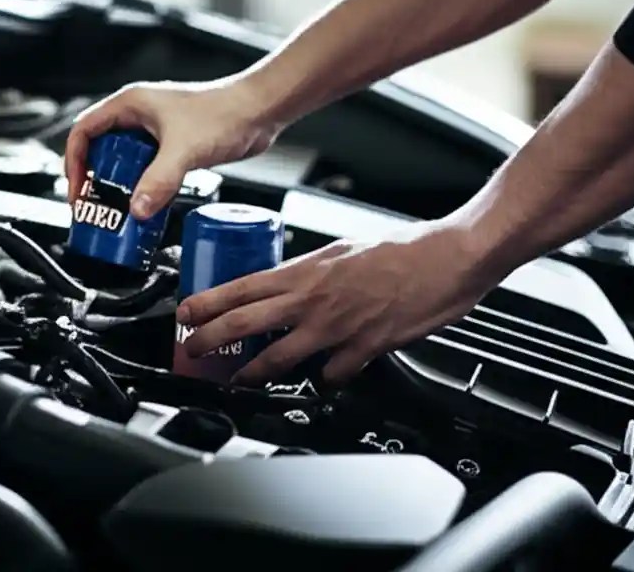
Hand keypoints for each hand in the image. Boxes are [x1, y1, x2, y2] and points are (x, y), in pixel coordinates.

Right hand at [65, 79, 280, 218]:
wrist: (260, 111)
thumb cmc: (226, 112)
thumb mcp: (185, 150)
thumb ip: (159, 180)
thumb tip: (136, 209)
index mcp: (131, 105)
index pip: (84, 131)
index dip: (74, 161)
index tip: (78, 189)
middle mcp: (139, 116)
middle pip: (100, 149)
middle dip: (95, 180)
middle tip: (95, 207)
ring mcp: (156, 132)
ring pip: (124, 162)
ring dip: (119, 187)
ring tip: (118, 211)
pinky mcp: (173, 147)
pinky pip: (147, 170)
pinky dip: (142, 188)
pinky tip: (148, 205)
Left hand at [177, 221, 503, 384]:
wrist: (448, 259)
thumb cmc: (401, 250)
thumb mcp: (342, 251)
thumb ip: (311, 272)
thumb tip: (287, 284)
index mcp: (306, 271)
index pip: (241, 287)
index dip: (207, 303)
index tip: (186, 312)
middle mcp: (313, 300)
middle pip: (245, 324)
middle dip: (210, 341)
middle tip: (191, 350)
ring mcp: (336, 328)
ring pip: (277, 359)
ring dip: (251, 373)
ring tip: (237, 380)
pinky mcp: (362, 350)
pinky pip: (329, 376)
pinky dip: (321, 382)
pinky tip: (319, 382)